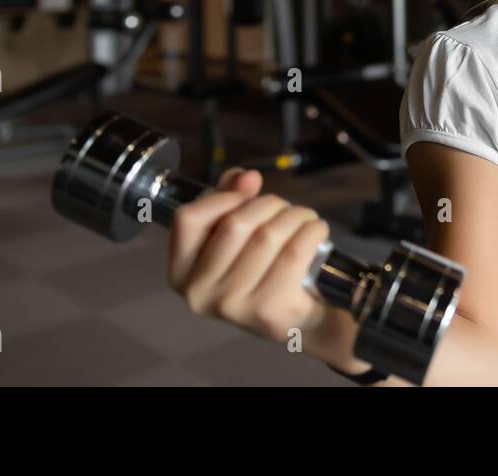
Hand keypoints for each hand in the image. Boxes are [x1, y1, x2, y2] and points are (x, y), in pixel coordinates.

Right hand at [167, 167, 332, 348]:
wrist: (298, 319)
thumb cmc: (261, 269)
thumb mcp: (235, 234)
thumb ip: (231, 198)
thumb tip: (247, 177)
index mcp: (181, 272)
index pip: (188, 218)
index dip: (222, 198)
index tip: (247, 197)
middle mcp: (199, 293)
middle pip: (235, 223)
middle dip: (269, 204)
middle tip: (285, 209)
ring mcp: (232, 306)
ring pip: (267, 236)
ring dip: (295, 216)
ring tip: (304, 218)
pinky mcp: (268, 311)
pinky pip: (294, 253)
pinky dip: (311, 232)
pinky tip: (316, 231)